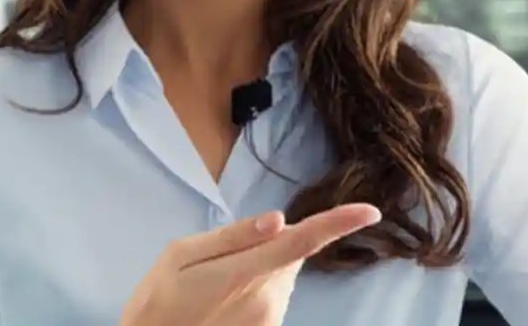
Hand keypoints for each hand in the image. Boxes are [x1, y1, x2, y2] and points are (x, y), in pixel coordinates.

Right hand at [120, 204, 380, 325]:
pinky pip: (272, 299)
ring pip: (281, 276)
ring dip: (259, 272)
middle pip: (288, 253)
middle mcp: (267, 298)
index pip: (303, 241)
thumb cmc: (155, 306)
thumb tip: (278, 220)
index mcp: (245, 272)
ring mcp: (270, 320)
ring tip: (213, 290)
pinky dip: (255, 294)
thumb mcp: (178, 257)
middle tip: (219, 262)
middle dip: (268, 246)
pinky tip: (221, 307)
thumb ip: (232, 236)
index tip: (372, 212)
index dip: (340, 223)